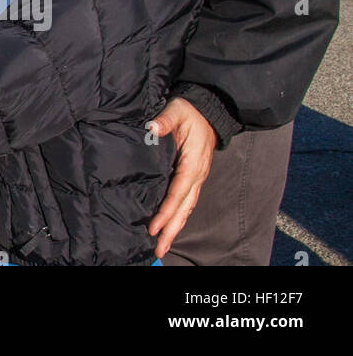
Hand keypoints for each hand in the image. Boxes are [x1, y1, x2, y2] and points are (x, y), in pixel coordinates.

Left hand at [146, 97, 215, 257]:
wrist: (208, 111)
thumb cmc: (189, 111)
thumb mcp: (177, 110)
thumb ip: (165, 120)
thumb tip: (152, 128)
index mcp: (192, 163)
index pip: (178, 192)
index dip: (166, 211)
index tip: (153, 227)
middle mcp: (196, 176)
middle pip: (184, 208)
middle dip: (172, 230)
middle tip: (159, 250)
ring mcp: (196, 178)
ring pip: (187, 209)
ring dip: (175, 228)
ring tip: (162, 246)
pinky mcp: (193, 178)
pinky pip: (186, 201)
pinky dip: (178, 216)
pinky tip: (169, 226)